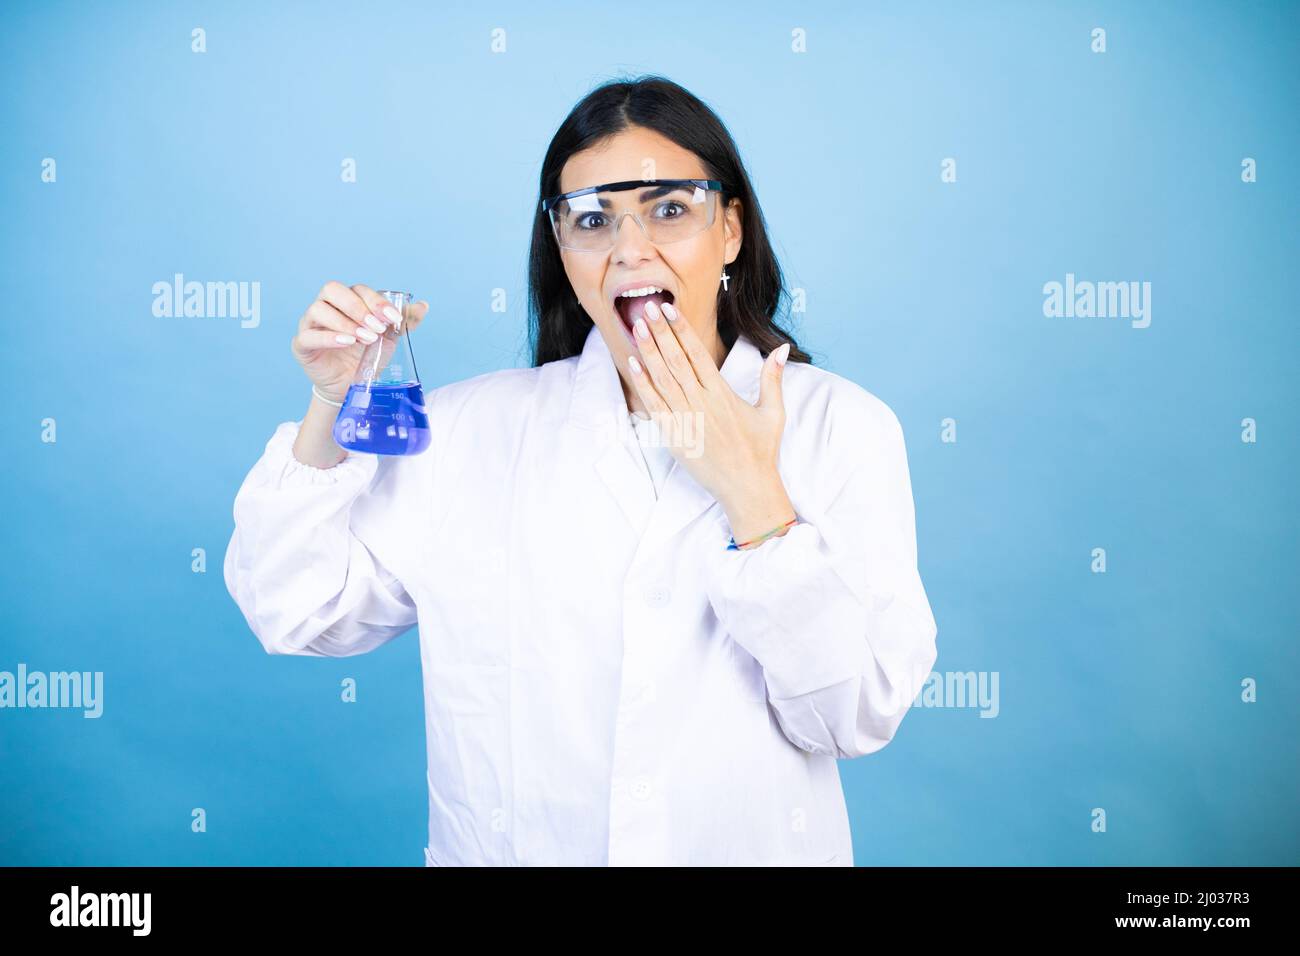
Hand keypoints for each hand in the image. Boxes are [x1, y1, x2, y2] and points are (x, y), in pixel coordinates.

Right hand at [291, 281, 429, 401]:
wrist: (351, 386)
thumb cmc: (366, 357)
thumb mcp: (388, 338)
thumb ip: (403, 321)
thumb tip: (423, 306)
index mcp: (347, 300)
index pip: (358, 289)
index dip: (376, 301)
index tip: (393, 319)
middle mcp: (326, 307)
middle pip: (333, 290)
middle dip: (358, 307)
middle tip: (376, 328)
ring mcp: (310, 324)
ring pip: (318, 309)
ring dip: (345, 322)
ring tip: (365, 339)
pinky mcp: (302, 344)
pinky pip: (308, 335)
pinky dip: (328, 337)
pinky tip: (347, 343)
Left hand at [625, 299, 796, 547]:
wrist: (747, 488)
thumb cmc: (761, 451)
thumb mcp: (773, 412)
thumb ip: (772, 378)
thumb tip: (780, 348)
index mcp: (723, 394)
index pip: (697, 353)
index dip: (681, 329)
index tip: (668, 309)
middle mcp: (702, 403)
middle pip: (676, 360)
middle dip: (660, 332)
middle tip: (645, 307)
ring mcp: (686, 420)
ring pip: (662, 379)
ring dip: (648, 352)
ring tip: (637, 328)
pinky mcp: (675, 437)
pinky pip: (655, 406)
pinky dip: (643, 385)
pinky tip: (634, 364)